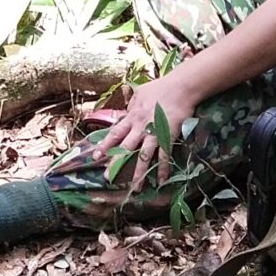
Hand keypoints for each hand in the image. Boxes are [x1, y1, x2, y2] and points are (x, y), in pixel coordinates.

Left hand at [93, 71, 204, 192]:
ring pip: (144, 156)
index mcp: (132, 116)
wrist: (180, 87)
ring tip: (135, 188)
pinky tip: (162, 181)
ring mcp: (154, 132)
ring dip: (139, 173)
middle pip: (125, 148)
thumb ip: (132, 103)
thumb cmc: (160, 87)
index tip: (95, 157)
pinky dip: (163, 168)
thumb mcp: (140, 92)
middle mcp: (140, 127)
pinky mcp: (169, 136)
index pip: (115, 133)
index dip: (105, 145)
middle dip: (115, 163)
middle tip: (107, 178)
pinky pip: (165, 155)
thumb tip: (127, 109)